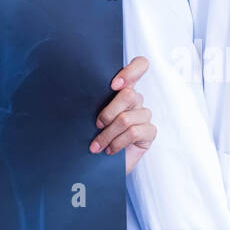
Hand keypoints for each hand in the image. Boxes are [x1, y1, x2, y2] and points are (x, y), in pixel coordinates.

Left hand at [91, 56, 155, 173]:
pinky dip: (117, 143)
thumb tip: (79, 88)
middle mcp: (136, 99)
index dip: (131, 72)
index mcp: (123, 88)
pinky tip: (110, 150)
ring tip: (97, 146)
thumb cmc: (94, 134)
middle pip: (129, 95)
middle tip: (97, 125)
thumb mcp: (91, 114)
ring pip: (126, 118)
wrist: (98, 164)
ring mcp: (144, 115)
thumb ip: (96, 100)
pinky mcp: (149, 132)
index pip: (140, 65)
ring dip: (108, 134)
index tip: (113, 85)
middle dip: (108, 112)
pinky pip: (133, 133)